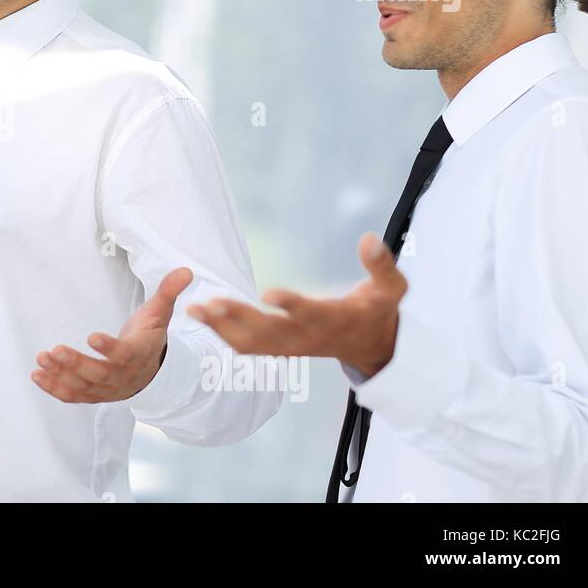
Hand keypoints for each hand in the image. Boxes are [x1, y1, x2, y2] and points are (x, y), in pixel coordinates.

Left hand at [31, 267, 192, 402]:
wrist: (152, 370)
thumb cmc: (150, 336)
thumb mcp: (160, 313)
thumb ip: (169, 292)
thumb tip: (186, 270)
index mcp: (138, 354)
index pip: (124, 355)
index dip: (109, 348)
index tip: (91, 336)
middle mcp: (122, 376)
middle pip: (99, 374)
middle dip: (76, 363)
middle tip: (56, 349)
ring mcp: (107, 389)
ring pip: (83, 386)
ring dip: (60, 374)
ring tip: (41, 358)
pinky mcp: (93, 394)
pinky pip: (73, 396)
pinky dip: (54, 388)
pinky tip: (37, 374)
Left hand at [186, 233, 403, 377]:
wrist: (371, 344)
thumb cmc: (377, 310)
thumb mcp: (392, 288)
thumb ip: (382, 265)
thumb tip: (370, 238)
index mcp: (335, 319)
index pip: (311, 314)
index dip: (292, 305)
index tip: (270, 294)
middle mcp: (308, 336)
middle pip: (271, 332)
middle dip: (240, 319)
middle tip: (213, 303)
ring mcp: (292, 345)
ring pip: (253, 343)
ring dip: (223, 328)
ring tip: (196, 310)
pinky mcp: (280, 348)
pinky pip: (247, 346)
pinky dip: (223, 334)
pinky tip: (201, 317)